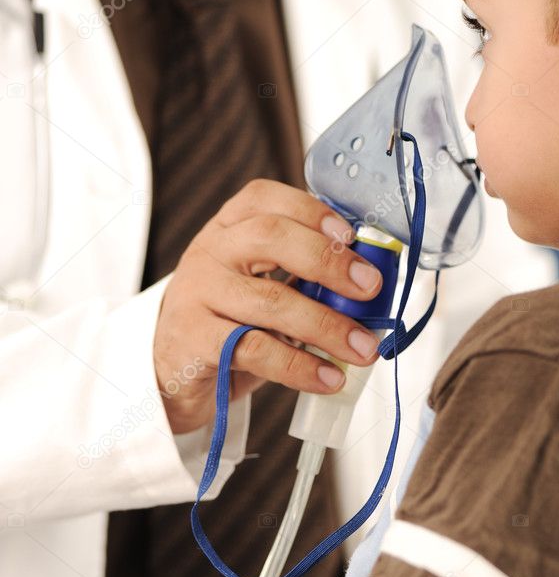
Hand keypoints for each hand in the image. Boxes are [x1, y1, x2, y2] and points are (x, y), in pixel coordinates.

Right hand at [154, 179, 384, 432]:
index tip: (351, 234)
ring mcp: (198, 294)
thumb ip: (304, 276)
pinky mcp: (194, 340)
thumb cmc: (230, 320)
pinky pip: (256, 350)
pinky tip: (329, 377)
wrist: (171, 369)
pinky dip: (301, 366)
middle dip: (329, 260)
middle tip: (370, 288)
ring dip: (327, 326)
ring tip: (363, 348)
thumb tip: (370, 285)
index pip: (264, 199)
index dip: (311, 210)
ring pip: (270, 301)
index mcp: (229, 228)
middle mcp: (211, 251)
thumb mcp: (261, 285)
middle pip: (270, 237)